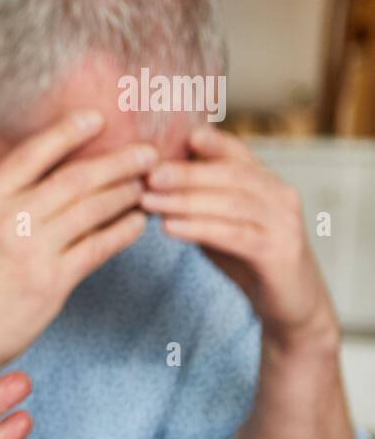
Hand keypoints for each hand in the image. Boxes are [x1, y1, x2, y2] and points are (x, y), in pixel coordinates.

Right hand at [0, 111, 153, 383]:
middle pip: (74, 179)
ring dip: (124, 193)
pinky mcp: (51, 283)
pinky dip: (121, 232)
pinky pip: (97, 249)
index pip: (32, 154)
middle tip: (147, 152)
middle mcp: (7, 219)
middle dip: (116, 162)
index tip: (97, 119)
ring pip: (91, 211)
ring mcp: (31, 251)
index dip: (68, 132)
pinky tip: (137, 223)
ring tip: (145, 184)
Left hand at [142, 125, 338, 345]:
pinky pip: (234, 235)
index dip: (211, 141)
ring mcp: (284, 223)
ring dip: (185, 201)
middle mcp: (280, 195)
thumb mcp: (223, 220)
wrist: (290, 302)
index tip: (178, 136)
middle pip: (231, 175)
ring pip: (231, 203)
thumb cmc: (249, 256)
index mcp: (267, 182)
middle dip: (186, 173)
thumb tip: (152, 178)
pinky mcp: (279, 252)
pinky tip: (169, 228)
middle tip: (149, 174)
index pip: (239, 152)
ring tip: (148, 201)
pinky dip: (199, 228)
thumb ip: (200, 199)